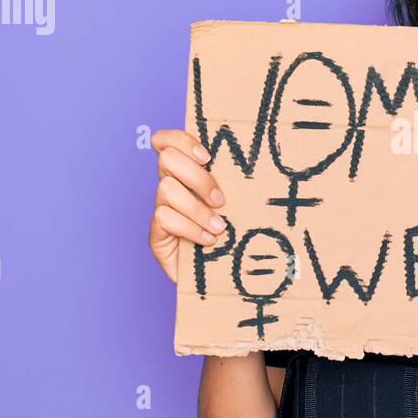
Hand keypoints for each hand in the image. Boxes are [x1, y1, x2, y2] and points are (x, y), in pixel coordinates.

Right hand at [148, 130, 228, 282]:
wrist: (219, 276)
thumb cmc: (232, 234)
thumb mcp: (235, 204)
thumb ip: (234, 184)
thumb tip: (261, 167)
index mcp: (185, 174)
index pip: (167, 142)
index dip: (181, 141)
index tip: (207, 157)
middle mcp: (169, 186)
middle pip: (167, 159)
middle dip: (198, 177)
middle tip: (220, 200)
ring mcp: (160, 209)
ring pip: (166, 189)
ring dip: (197, 208)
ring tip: (219, 226)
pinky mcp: (156, 234)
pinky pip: (164, 217)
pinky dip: (190, 228)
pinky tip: (208, 240)